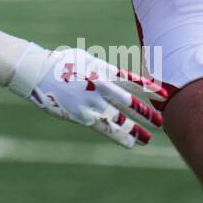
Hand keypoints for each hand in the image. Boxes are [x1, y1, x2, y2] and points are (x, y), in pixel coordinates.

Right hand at [10, 46, 167, 147]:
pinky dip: (119, 135)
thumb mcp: (86, 61)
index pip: (132, 81)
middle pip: (129, 102)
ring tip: (146, 138)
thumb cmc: (62, 64)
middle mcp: (100, 86)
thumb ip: (103, 70)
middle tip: (161, 122)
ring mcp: (91, 102)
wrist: (38, 72)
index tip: (163, 96)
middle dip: (146, 113)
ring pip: (119, 119)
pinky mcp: (82, 115)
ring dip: (135, 129)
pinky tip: (129, 141)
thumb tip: (118, 80)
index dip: (149, 89)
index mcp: (102, 70)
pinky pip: (105, 128)